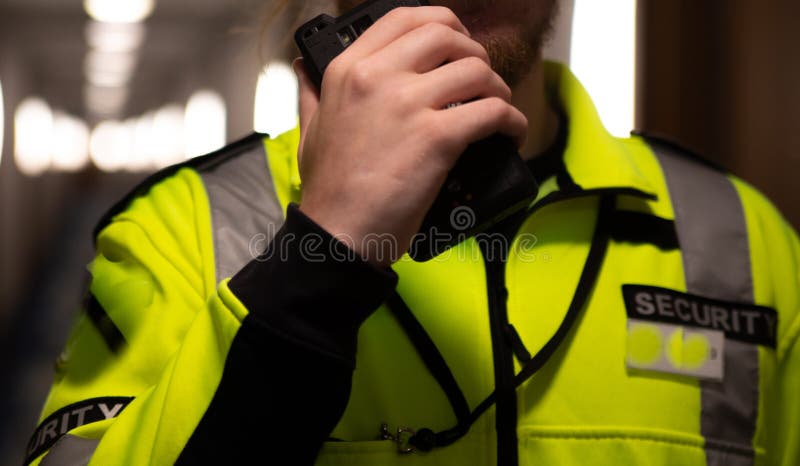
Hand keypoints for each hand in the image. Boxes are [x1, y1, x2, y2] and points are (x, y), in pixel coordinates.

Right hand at [295, 6, 527, 266]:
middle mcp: (377, 77)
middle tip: (480, 78)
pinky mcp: (437, 137)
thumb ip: (312, 92)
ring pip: (475, 70)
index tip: (455, 40)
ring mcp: (408, 104)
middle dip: (473, 51)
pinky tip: (510, 133)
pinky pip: (492, 111)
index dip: (441, 22)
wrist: (338, 233)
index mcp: (348, 69)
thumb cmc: (328, 188)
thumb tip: (305, 68)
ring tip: (497, 107)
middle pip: (445, 35)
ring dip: (496, 86)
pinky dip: (511, 121)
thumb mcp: (310, 129)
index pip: (403, 17)